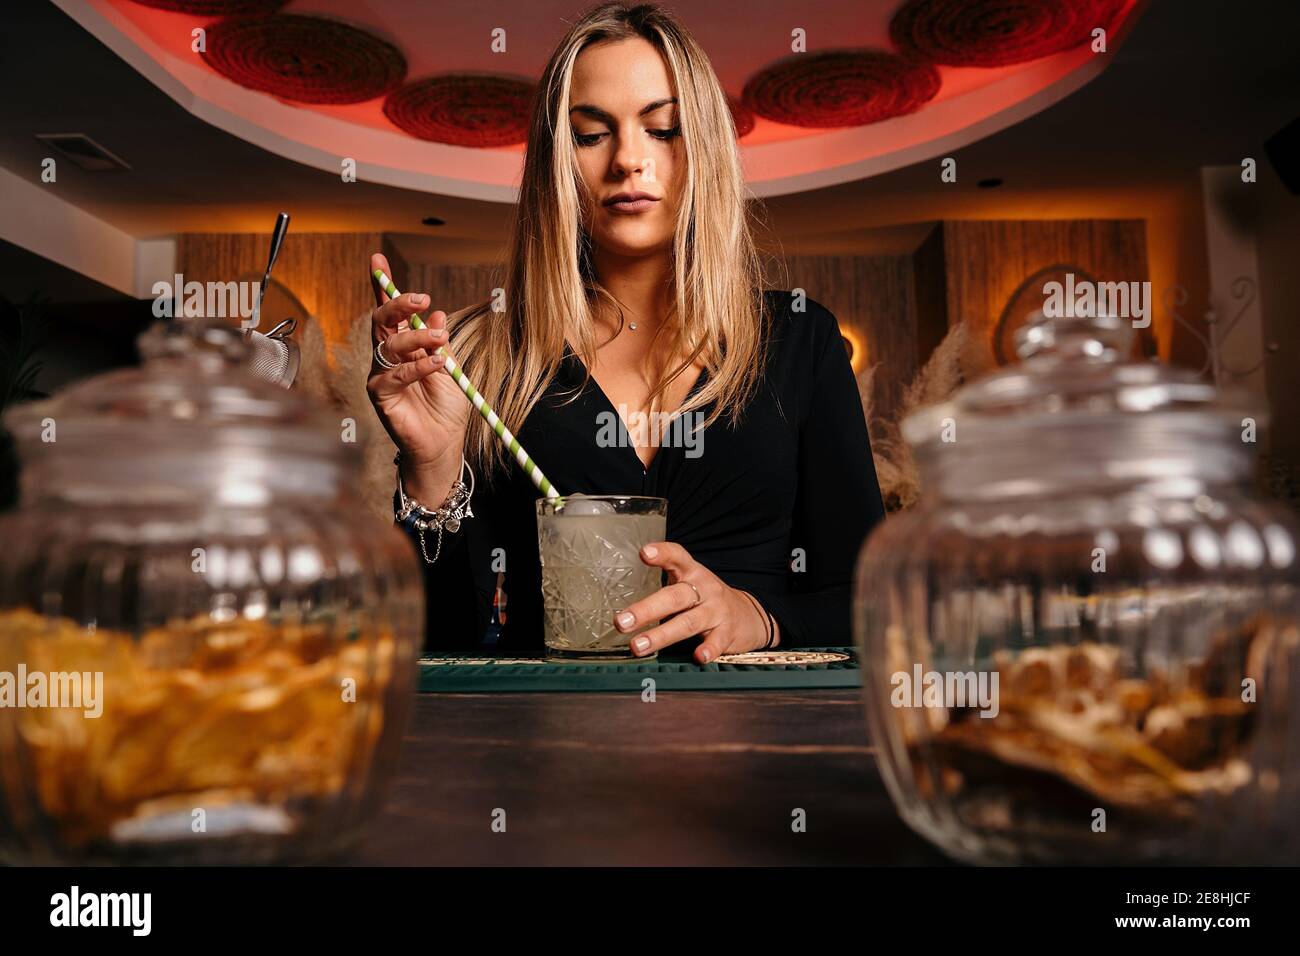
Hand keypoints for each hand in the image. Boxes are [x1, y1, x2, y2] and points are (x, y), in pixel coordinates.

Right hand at [365, 252, 470, 491]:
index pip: (392, 312)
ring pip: (389, 345)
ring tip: (441, 340)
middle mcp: (387, 357)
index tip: (378, 259)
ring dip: (417, 338)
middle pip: (382, 321)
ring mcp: (380, 375)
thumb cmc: (445, 408)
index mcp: (404, 346)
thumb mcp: (451, 368)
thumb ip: (441, 343)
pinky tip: (437, 364)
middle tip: (421, 298)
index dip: (383, 285)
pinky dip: (417, 367)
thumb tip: (438, 313)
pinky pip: (393, 375)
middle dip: (399, 305)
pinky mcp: (380, 396)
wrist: (443, 444)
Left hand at [613, 541, 778, 663]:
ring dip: (661, 635)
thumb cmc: (706, 599)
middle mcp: (704, 589)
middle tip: (620, 622)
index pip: (677, 557)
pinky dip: (708, 649)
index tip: (644, 553)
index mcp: (692, 573)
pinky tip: (698, 656)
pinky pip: (717, 642)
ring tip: (638, 646)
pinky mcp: (728, 632)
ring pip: (688, 622)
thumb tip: (624, 612)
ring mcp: (717, 611)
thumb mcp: (689, 585)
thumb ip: (663, 591)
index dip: (662, 553)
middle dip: (645, 610)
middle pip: (674, 597)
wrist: (748, 615)